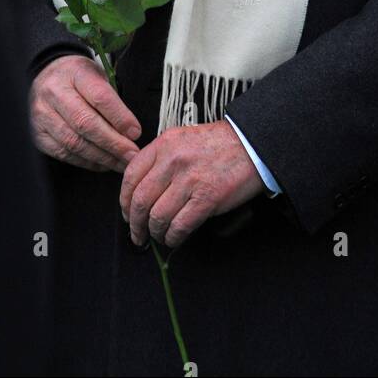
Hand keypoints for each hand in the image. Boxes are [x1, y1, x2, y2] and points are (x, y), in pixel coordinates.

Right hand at [30, 55, 140, 172]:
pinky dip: (86, 161)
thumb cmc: (77, 78)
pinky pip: (64, 153)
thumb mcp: (97, 75)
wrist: (46, 76)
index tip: (135, 132)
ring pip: (74, 142)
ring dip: (102, 157)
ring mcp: (42, 115)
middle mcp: (54, 93)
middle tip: (131, 154)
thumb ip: (111, 100)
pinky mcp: (38, 134)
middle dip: (113, 143)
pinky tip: (102, 163)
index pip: (100, 97)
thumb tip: (130, 132)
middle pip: (86, 123)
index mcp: (75, 73)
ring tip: (120, 162)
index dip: (120, 118)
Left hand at [120, 121, 263, 248]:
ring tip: (160, 236)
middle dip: (135, 224)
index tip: (127, 214)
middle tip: (138, 234)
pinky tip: (175, 238)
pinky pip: (179, 226)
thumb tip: (141, 189)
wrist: (253, 144)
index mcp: (165, 144)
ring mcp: (190, 179)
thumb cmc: (220, 144)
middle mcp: (174, 160)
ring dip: (155, 233)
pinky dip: (173, 237)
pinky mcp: (207, 198)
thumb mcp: (183, 140)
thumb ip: (161, 159)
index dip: (124, 201)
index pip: (130, 176)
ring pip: (157, 217)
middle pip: (140, 200)